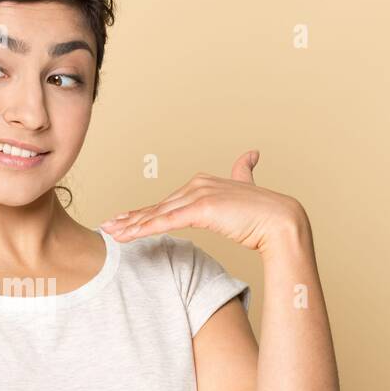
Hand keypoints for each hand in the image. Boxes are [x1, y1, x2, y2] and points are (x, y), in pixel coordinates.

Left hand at [99, 151, 303, 252]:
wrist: (281, 222)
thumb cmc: (264, 213)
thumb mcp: (248, 187)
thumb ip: (244, 172)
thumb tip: (251, 154)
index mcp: (203, 183)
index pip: (167, 202)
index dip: (144, 212)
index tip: (126, 220)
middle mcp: (197, 185)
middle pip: (157, 207)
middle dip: (130, 218)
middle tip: (108, 227)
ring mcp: (198, 196)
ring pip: (157, 215)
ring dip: (131, 226)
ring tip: (110, 234)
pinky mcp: (201, 209)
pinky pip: (165, 222)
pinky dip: (143, 229)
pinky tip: (126, 237)